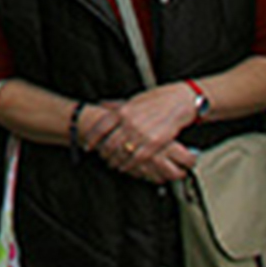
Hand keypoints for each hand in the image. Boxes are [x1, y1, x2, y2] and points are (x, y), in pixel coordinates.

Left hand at [79, 88, 197, 181]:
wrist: (178, 102)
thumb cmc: (157, 99)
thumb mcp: (133, 99)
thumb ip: (117, 105)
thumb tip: (102, 105)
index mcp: (123, 110)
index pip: (101, 127)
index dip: (92, 138)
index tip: (87, 146)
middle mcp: (129, 122)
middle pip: (110, 142)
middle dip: (104, 153)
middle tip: (102, 157)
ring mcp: (141, 134)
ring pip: (122, 153)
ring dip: (115, 161)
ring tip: (112, 164)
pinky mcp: (153, 143)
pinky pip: (136, 158)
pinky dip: (129, 165)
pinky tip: (125, 167)